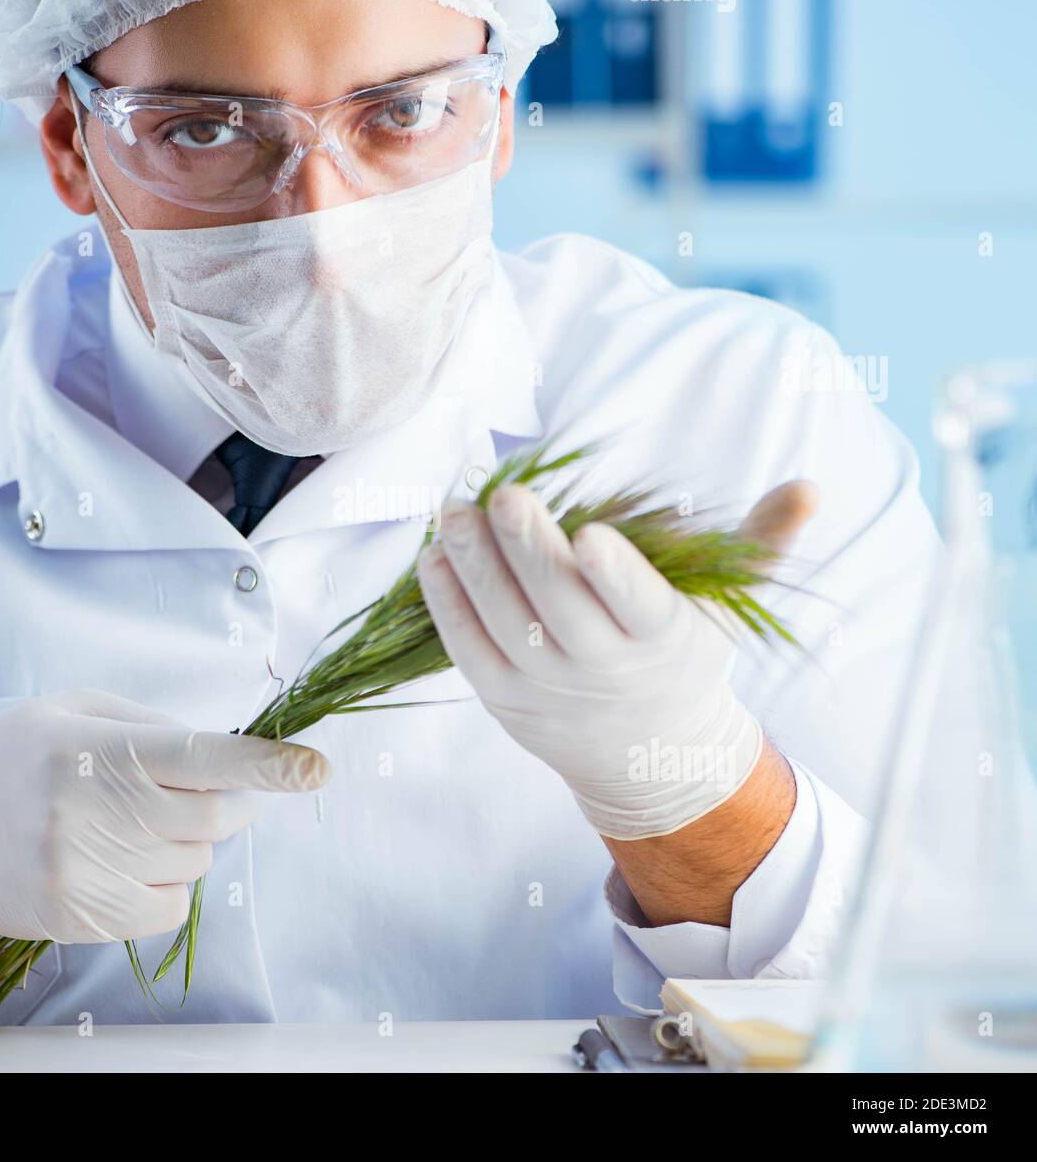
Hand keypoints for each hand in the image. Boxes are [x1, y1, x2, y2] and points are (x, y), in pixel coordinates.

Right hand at [0, 690, 328, 959]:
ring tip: (130, 823)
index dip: (264, 764)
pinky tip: (123, 861)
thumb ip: (154, 728)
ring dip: (187, 844)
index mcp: (94, 747)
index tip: (316, 769)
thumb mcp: (75, 711)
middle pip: (214, 819)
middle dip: (226, 804)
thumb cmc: (14, 757)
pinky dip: (167, 884)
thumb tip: (229, 761)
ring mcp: (84, 871)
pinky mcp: (81, 918)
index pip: (198, 755)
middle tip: (195, 790)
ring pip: (196, 864)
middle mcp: (90, 811)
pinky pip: (169, 907)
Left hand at [418, 483, 815, 839]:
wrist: (642, 754)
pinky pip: (467, 650)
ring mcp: (544, 688)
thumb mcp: (724, 610)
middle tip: (503, 495)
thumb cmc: (681, 657)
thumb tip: (808, 487)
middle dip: (529, 551)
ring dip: (475, 566)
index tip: (591, 533)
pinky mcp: (501, 698)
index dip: (616, 575)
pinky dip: (446, 605)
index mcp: (662, 639)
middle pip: (559, 607)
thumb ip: (757, 546)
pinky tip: (433, 555)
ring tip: (453, 511)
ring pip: (503, 623)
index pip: (638, 606)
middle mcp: (601, 668)